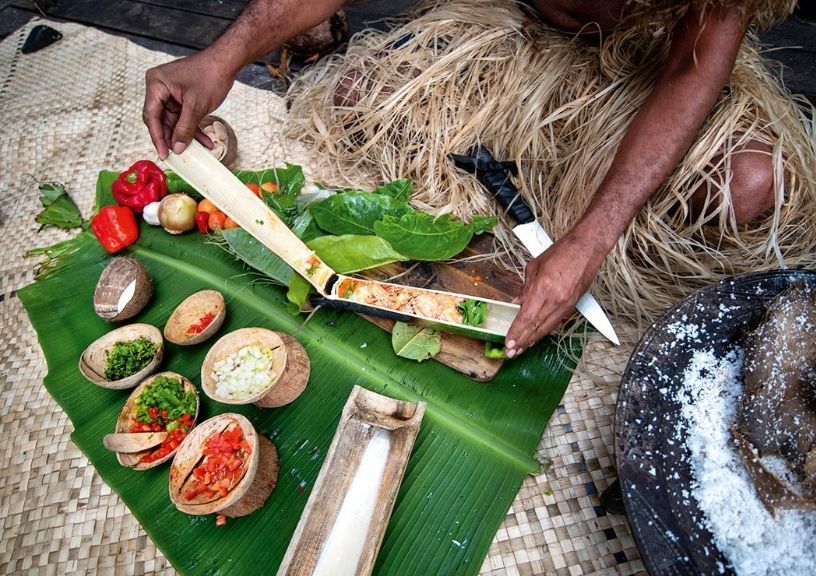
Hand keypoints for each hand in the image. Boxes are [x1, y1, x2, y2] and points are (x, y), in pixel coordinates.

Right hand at [143, 50, 234, 158]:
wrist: (227, 62)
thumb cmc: (211, 75)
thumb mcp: (196, 106)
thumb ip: (185, 128)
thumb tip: (177, 147)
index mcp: (156, 84)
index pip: (151, 116)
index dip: (157, 137)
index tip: (164, 154)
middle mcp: (159, 87)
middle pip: (161, 120)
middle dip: (172, 137)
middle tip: (178, 155)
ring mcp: (171, 92)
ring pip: (174, 121)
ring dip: (186, 135)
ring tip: (197, 150)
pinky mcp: (182, 97)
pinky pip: (184, 116)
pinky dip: (193, 128)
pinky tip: (205, 141)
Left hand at [505, 232, 603, 356]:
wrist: (587, 248)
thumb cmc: (561, 252)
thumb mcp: (534, 267)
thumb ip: (525, 288)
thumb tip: (516, 303)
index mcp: (544, 288)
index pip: (527, 317)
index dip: (517, 332)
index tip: (509, 343)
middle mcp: (556, 299)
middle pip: (536, 327)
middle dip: (522, 341)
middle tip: (511, 352)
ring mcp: (566, 304)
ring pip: (547, 328)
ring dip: (533, 340)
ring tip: (521, 349)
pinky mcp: (573, 305)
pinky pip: (556, 322)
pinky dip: (544, 331)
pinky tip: (536, 336)